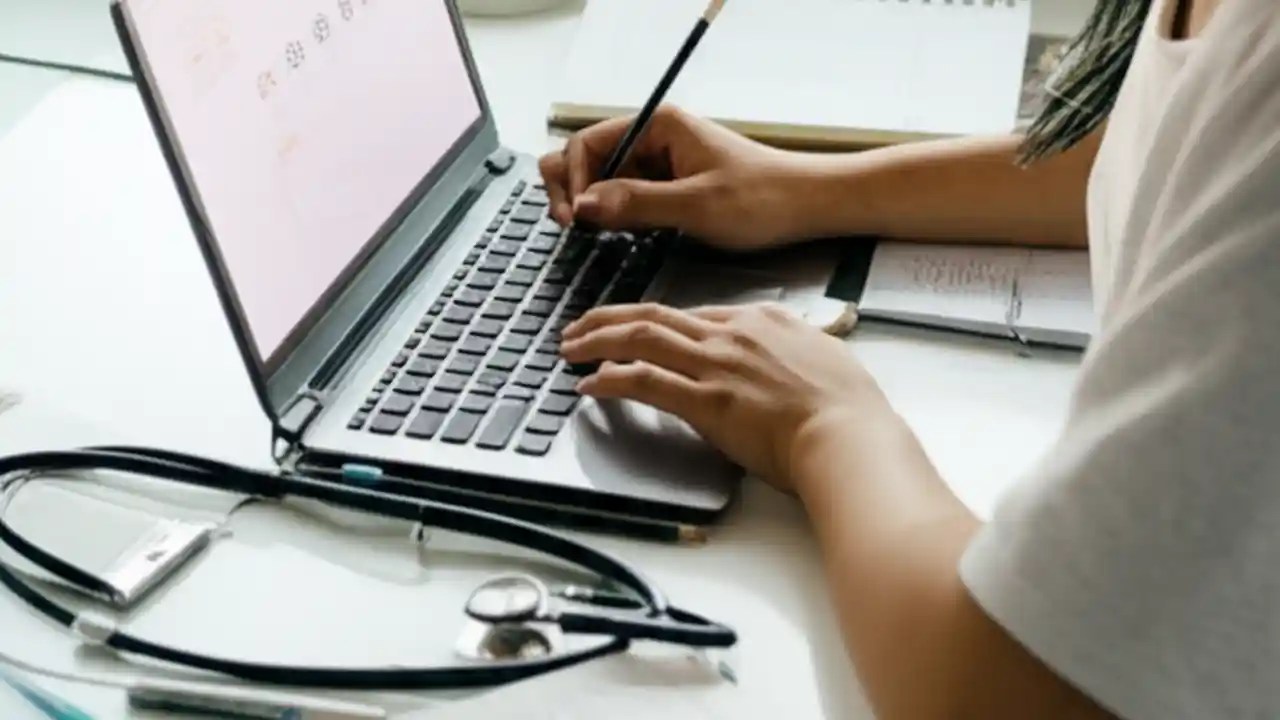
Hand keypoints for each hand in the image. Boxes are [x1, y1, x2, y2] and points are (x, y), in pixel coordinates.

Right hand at [539, 106, 806, 250]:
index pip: (587, 143)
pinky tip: (616, 234)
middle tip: (573, 228)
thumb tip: (584, 206)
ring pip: (603, 181)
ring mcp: (659, 164)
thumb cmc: (763, 199)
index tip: (574, 218)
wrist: (807, 207)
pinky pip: (625, 198)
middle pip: (587, 159)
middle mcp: (653, 140)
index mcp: (658, 127)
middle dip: (573, 190)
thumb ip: (636, 204)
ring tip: (594, 234)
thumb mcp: (696, 206)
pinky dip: (613, 216)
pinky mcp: (668, 189)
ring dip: (592, 206)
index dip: (572, 179)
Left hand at [560, 303, 887, 491]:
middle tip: (581, 326)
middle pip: (656, 314)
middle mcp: (733, 335)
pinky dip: (610, 378)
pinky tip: (590, 384)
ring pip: (641, 337)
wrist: (848, 435)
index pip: (694, 313)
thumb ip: (796, 350)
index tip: (637, 328)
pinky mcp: (705, 401)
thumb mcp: (826, 358)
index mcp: (763, 321)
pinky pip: (644, 380)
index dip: (657, 320)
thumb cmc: (847, 408)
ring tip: (571, 348)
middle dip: (610, 318)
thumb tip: (790, 356)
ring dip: (598, 340)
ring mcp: (716, 365)